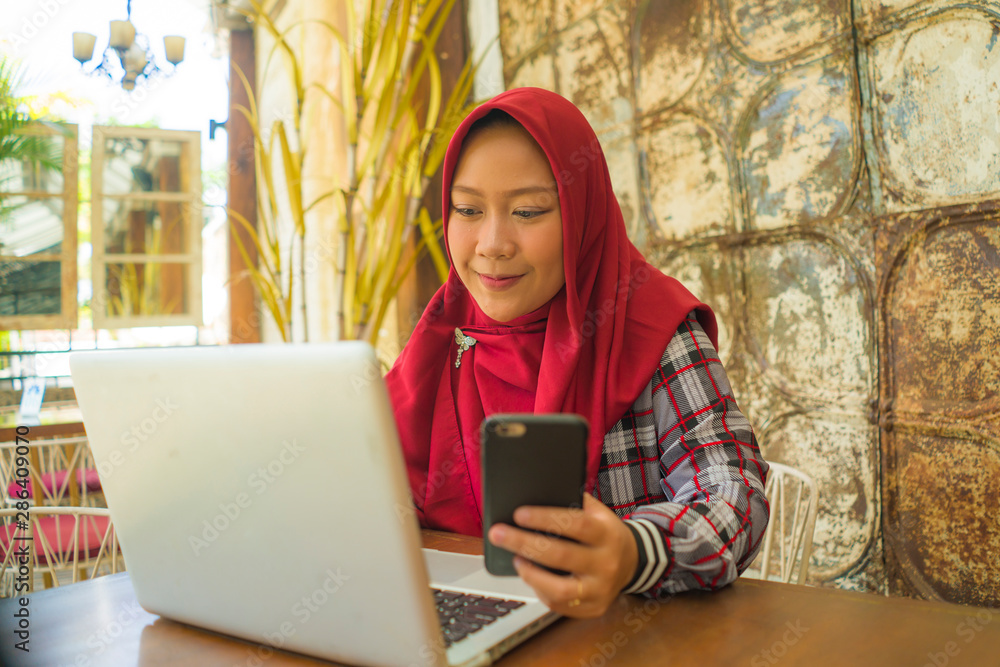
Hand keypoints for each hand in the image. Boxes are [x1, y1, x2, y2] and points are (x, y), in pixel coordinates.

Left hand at [486, 494, 637, 617]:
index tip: (518, 514)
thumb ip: (573, 503)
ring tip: (515, 559)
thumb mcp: (597, 512)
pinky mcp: (593, 608)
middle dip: (524, 543)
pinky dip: (540, 590)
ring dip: (530, 574)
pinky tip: (530, 576)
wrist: (633, 562)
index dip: (545, 518)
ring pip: (559, 589)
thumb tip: (534, 493)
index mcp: (607, 534)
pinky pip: (560, 604)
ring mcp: (600, 589)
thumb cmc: (605, 533)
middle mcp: (606, 563)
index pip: (575, 524)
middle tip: (499, 534)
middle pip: (561, 555)